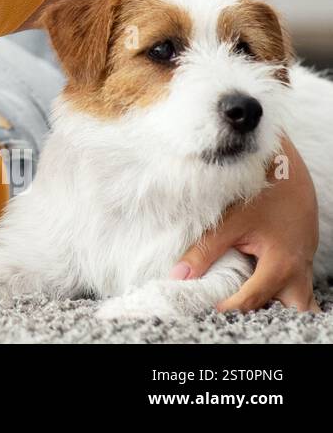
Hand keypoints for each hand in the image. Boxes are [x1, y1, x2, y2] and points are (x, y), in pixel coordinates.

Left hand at [169, 135, 320, 312]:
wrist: (286, 164)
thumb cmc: (258, 190)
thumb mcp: (228, 221)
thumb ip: (203, 251)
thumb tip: (178, 276)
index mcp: (280, 263)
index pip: (253, 300)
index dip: (229, 309)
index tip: (208, 312)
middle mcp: (298, 269)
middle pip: (292, 310)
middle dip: (270, 317)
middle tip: (238, 314)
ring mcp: (304, 262)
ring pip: (300, 299)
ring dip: (280, 304)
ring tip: (251, 303)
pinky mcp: (302, 255)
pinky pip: (298, 283)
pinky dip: (282, 290)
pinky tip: (259, 285)